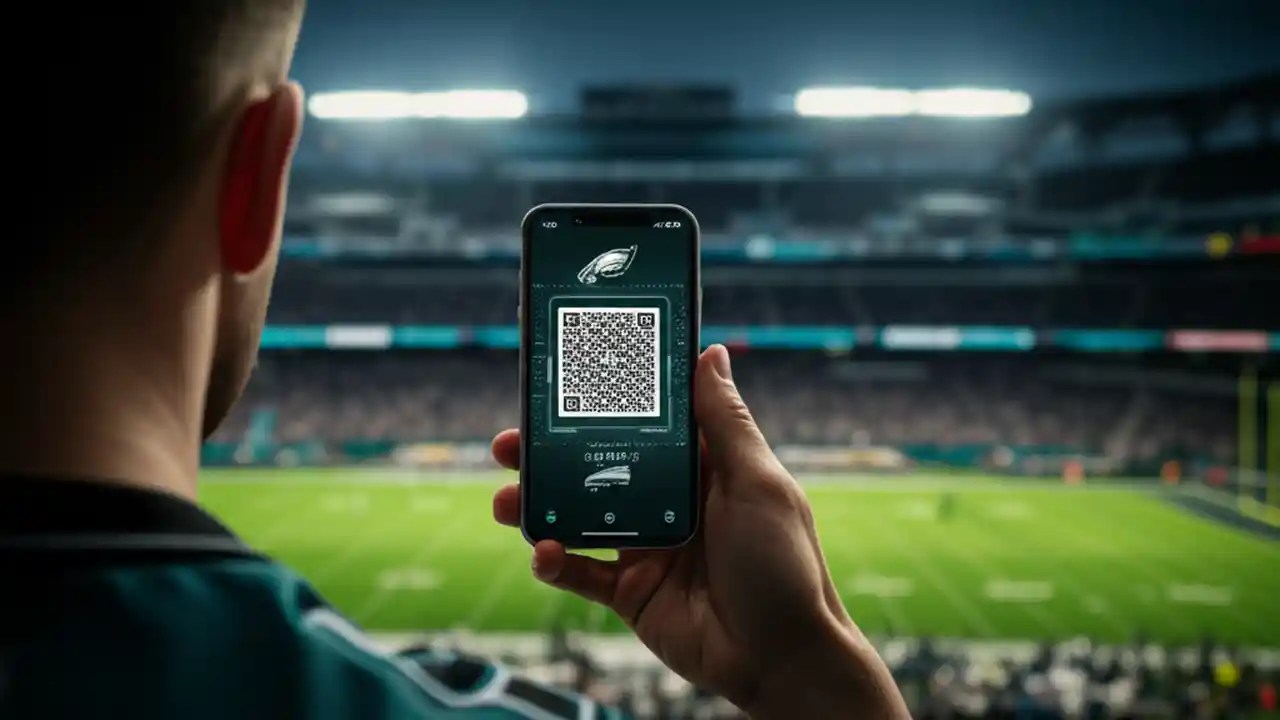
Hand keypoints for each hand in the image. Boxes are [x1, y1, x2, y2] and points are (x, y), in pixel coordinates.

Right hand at [490, 344, 907, 718]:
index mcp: (701, 469)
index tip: (564, 380)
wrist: (781, 657)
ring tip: (505, 500)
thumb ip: (725, 422)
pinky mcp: (630, 593)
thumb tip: (711, 352)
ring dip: (538, 506)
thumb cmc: (784, 564)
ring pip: (578, 517)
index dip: (605, 404)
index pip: (644, 424)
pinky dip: (556, 563)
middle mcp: (668, 502)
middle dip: (550, 454)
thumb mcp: (757, 482)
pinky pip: (581, 573)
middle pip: (597, 467)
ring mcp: (646, 548)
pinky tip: (543, 553)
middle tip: (509, 442)